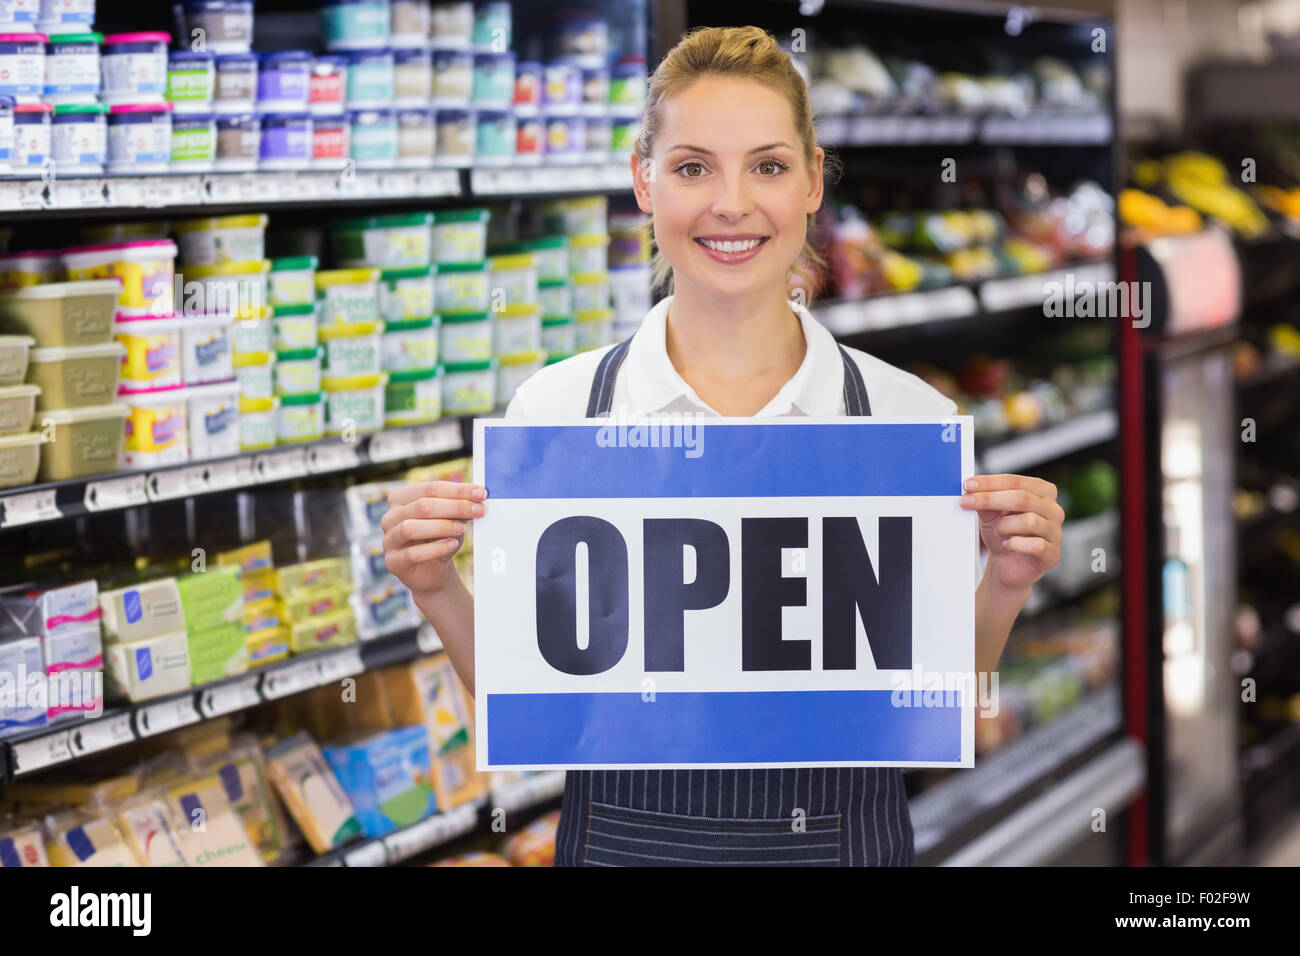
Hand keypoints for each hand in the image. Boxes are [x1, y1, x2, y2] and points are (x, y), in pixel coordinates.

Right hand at [382, 480, 486, 597]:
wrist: (432, 571)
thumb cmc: (441, 538)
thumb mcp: (452, 519)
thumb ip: (459, 507)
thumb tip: (476, 496)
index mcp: (401, 498)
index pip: (430, 488)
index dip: (457, 490)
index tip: (481, 493)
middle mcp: (390, 516)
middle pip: (422, 506)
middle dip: (454, 507)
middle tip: (479, 510)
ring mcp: (389, 539)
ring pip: (411, 528)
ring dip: (441, 526)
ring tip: (462, 528)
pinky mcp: (393, 562)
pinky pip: (412, 554)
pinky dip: (435, 548)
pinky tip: (452, 546)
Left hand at [959, 474, 1062, 593]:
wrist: (1008, 564)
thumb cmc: (1003, 533)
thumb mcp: (991, 513)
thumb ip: (986, 500)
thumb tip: (973, 490)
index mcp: (1042, 492)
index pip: (1016, 481)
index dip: (990, 482)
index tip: (968, 485)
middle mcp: (1054, 509)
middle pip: (1022, 498)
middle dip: (990, 499)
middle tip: (967, 502)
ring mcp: (1056, 532)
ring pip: (1029, 521)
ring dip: (1004, 526)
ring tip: (998, 531)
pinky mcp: (1053, 554)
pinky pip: (1036, 545)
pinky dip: (1016, 544)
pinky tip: (1008, 545)